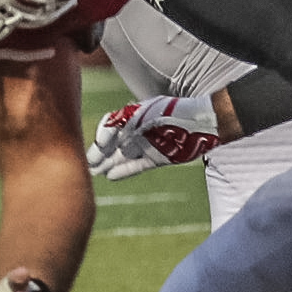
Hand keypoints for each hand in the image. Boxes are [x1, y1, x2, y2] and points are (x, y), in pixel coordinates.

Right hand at [86, 94, 222, 180]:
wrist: (204, 124)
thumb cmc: (176, 114)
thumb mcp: (148, 116)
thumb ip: (126, 124)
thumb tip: (107, 134)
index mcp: (134, 116)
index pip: (110, 125)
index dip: (101, 135)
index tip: (98, 145)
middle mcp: (138, 130)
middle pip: (113, 142)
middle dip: (99, 152)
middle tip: (88, 164)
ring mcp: (147, 144)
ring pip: (122, 155)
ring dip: (108, 163)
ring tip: (95, 172)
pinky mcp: (157, 157)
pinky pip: (136, 165)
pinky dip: (124, 171)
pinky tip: (111, 177)